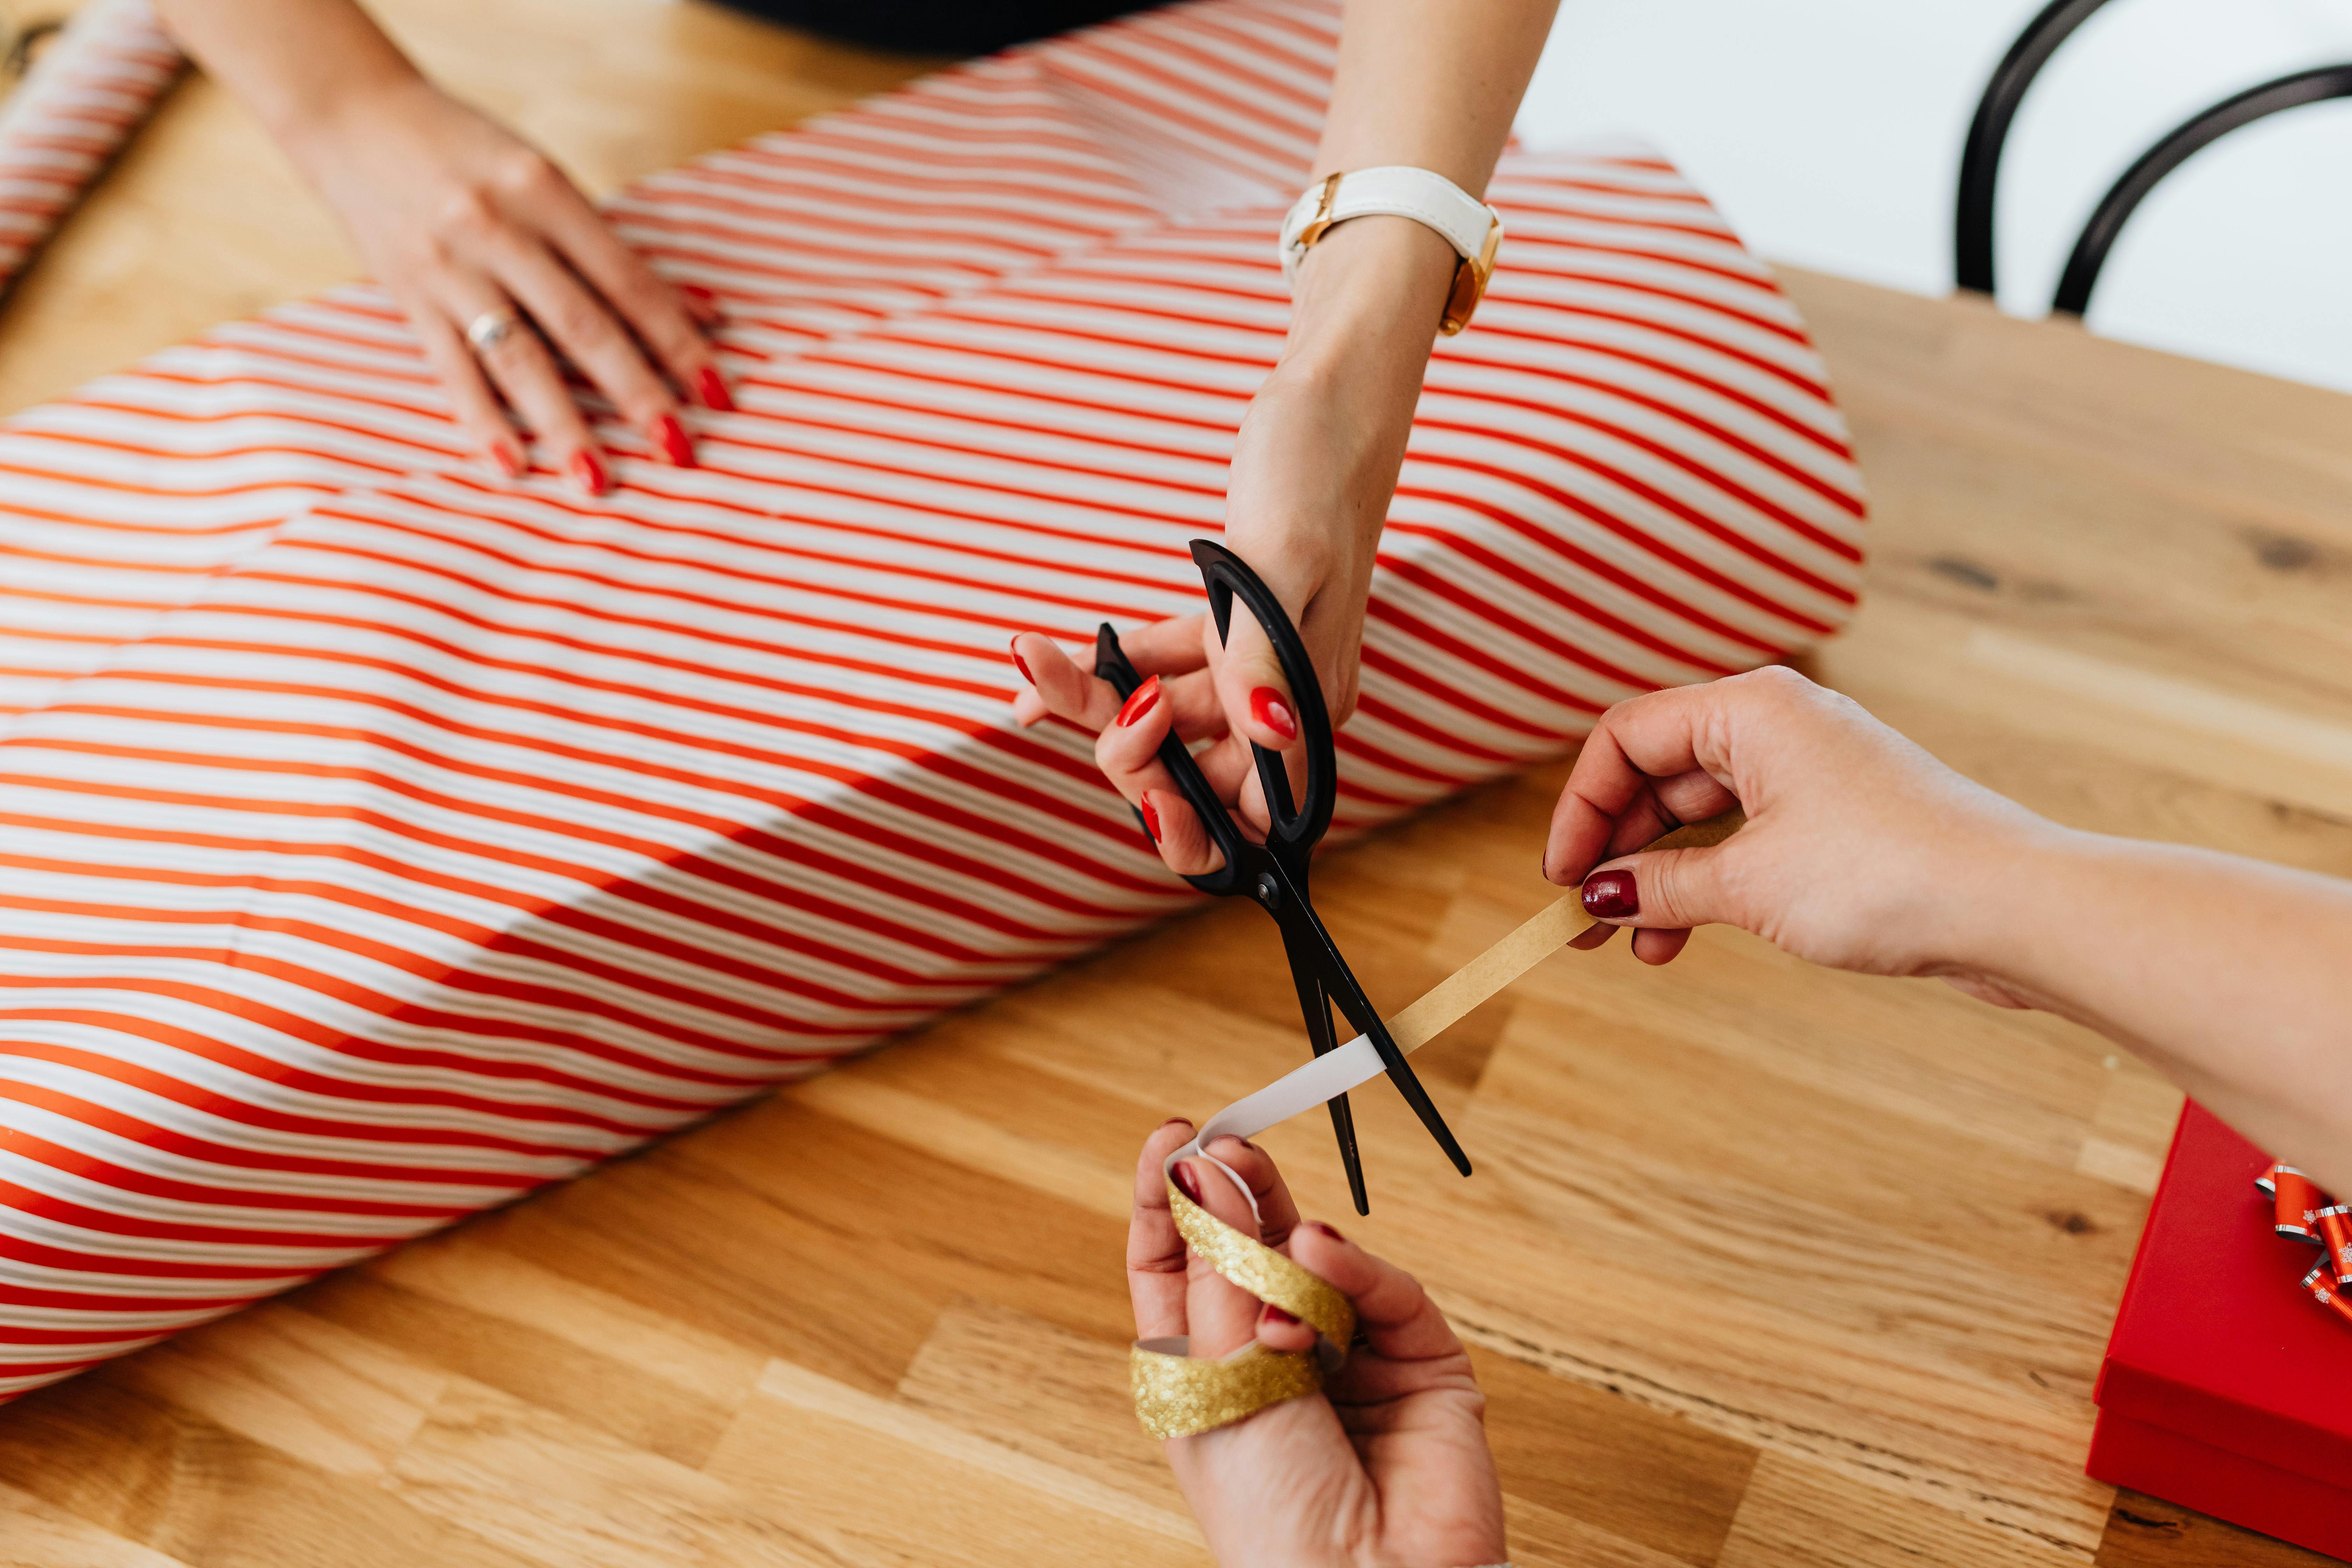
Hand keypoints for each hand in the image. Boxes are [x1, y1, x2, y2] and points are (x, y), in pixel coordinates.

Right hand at [285, 76, 728, 490]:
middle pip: (582, 325)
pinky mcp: (407, 295)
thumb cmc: (468, 150)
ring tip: (598, 481)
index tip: (718, 393)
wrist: (352, 113)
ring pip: (517, 358)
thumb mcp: (545, 178)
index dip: (678, 341)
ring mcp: (449, 266)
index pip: (629, 283)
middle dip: (636, 392)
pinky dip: (482, 419)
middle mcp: (498, 229)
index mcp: (545, 192)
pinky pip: (451, 369)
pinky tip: (512, 464)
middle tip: (679, 449)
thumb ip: (617, 249)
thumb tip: (706, 312)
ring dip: (562, 424)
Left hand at [1011, 219, 1457, 873]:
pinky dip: (1106, 665)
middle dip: (1115, 744)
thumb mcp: (1282, 561)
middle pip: (1189, 767)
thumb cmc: (1315, 466)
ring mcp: (1253, 665)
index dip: (1184, 813)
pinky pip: (1157, 666)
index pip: (1245, 810)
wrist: (1327, 393)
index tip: (1132, 764)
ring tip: (1028, 659)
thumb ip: (1263, 657)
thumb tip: (1267, 737)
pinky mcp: (1226, 624)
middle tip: (1042, 695)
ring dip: (1091, 698)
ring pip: (1161, 714)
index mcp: (1313, 705)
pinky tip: (1048, 657)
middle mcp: (1285, 702)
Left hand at [1129, 1120, 1505, 1567]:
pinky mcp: (1420, 1366)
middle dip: (1239, 1194)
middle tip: (1227, 1143)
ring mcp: (1351, 1362)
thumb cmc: (1272, 1517)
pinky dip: (1357, 1269)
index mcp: (1206, 1373)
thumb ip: (1220, 1273)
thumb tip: (1207, 1175)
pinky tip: (1327, 1258)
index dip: (1174, 1201)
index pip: (1179, 1265)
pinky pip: (1388, 1293)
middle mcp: (1274, 1360)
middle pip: (1251, 1249)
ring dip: (1295, 1245)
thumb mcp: (1218, 1381)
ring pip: (1321, 1264)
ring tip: (1284, 1241)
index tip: (1173, 1140)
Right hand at [1540, 666, 2057, 1004]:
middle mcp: (1780, 725)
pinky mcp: (1840, 818)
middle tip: (1584, 919)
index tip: (1563, 877)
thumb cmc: (1887, 873)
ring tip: (1635, 943)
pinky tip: (1686, 934)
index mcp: (1751, 708)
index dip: (1582, 808)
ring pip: (1703, 814)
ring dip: (1660, 877)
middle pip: (1660, 775)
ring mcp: (1813, 771)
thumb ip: (1662, 884)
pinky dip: (1710, 882)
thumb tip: (1602, 894)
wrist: (2013, 906)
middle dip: (1616, 848)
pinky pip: (1748, 839)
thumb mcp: (1748, 883)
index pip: (1627, 738)